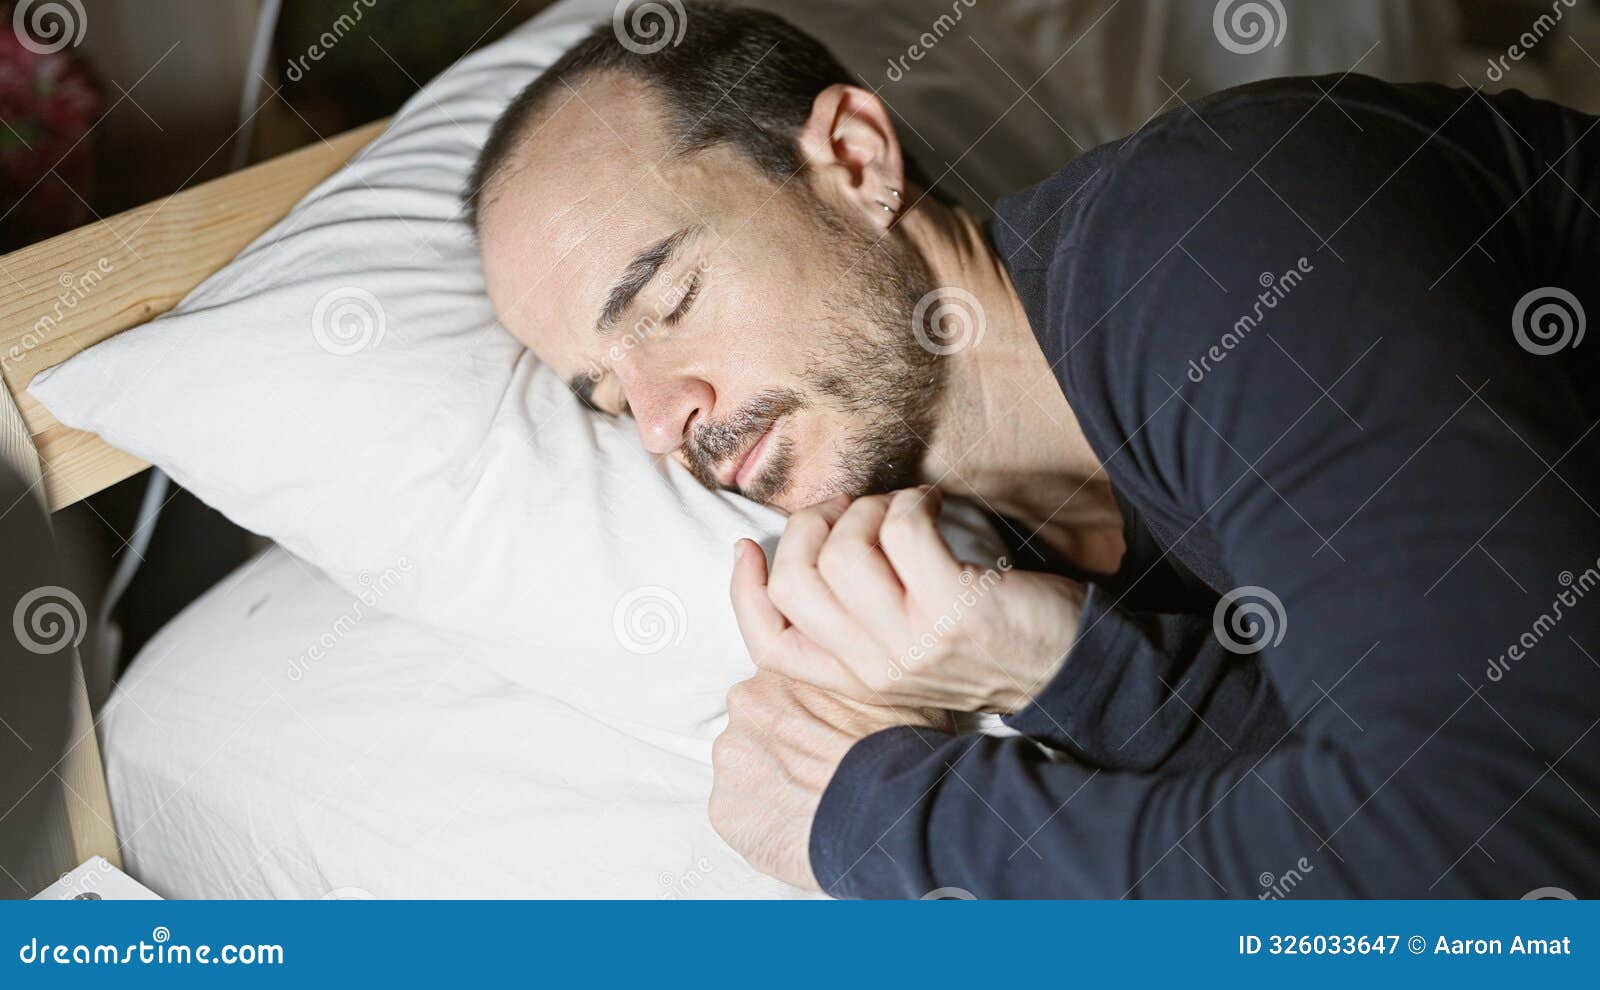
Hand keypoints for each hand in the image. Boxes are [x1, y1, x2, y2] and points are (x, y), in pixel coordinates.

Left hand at [708, 668, 948, 889]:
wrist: (888, 811)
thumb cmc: (893, 748)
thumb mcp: (881, 685)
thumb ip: (845, 674)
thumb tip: (855, 669)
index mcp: (780, 670)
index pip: (779, 689)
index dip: (804, 715)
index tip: (825, 734)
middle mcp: (745, 706)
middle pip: (758, 727)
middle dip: (784, 746)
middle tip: (820, 768)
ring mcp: (731, 758)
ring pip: (746, 769)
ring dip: (772, 782)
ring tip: (813, 798)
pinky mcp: (725, 810)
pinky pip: (740, 814)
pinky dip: (763, 822)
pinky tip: (797, 826)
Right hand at [731, 486, 1085, 712]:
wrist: (1067, 668)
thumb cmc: (983, 642)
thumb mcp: (905, 648)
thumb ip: (854, 621)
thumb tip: (798, 550)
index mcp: (854, 681)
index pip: (769, 644)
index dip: (743, 590)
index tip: (749, 545)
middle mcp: (875, 670)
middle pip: (796, 585)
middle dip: (811, 526)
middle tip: (849, 507)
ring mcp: (912, 642)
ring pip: (843, 553)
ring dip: (867, 508)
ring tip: (900, 506)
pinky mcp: (951, 609)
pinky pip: (901, 530)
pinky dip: (912, 502)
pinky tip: (934, 504)